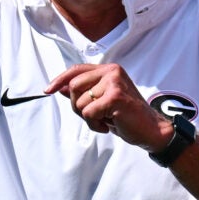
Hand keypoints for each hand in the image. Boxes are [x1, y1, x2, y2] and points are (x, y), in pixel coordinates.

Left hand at [44, 63, 165, 145]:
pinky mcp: (114, 97)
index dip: (59, 80)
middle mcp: (111, 71)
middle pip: (73, 86)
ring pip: (79, 102)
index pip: (76, 69)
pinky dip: (94, 124)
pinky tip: (109, 126)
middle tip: (94, 116)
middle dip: (77, 106)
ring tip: (105, 120)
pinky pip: (88, 113)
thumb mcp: (101, 102)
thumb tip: (59, 87)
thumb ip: (83, 92)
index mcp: (109, 69)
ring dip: (88, 118)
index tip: (47, 90)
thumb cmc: (126, 117)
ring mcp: (114, 83)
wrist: (151, 130)